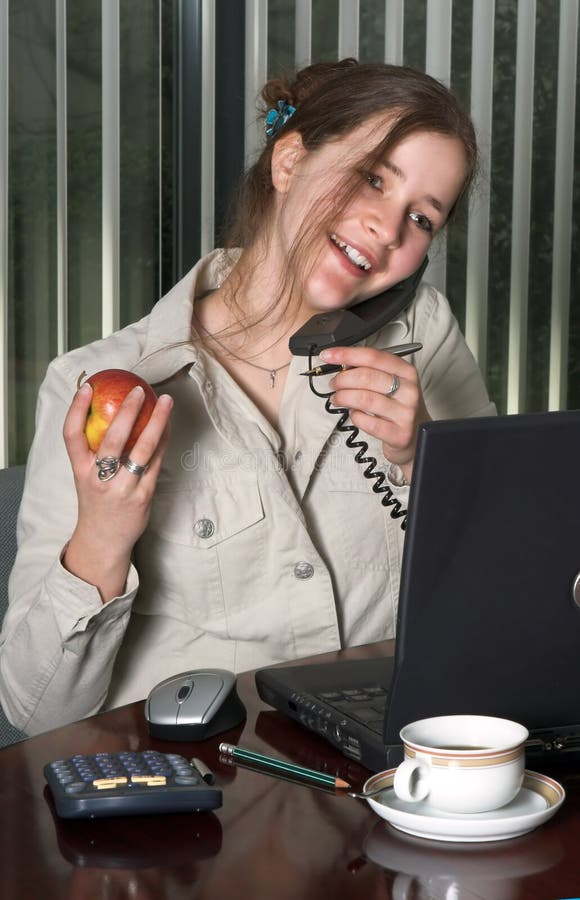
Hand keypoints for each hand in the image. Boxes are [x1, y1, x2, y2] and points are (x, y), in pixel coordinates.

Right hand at [62, 382, 172, 601]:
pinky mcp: (143, 496)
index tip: (87, 388)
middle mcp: (99, 479)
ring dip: (156, 422)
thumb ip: (93, 452)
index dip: (76, 410)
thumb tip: (107, 412)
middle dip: (126, 412)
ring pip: (141, 450)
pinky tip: (168, 426)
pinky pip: (156, 462)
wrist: (104, 541)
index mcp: (80, 471)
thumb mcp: (85, 478)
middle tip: (138, 390)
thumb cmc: (97, 503)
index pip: (72, 436)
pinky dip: (163, 442)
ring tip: (165, 401)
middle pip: (112, 439)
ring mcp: (122, 489)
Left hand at [322, 345, 429, 479]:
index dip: (346, 354)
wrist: (417, 437)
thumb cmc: (399, 408)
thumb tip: (341, 363)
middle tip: (334, 384)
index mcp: (406, 372)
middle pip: (366, 376)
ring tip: (338, 399)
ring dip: (343, 398)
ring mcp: (405, 413)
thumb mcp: (393, 383)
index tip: (328, 356)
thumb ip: (371, 370)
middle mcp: (409, 390)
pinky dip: (354, 416)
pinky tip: (355, 414)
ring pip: (364, 399)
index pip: (373, 356)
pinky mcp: (398, 434)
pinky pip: (367, 422)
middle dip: (342, 379)